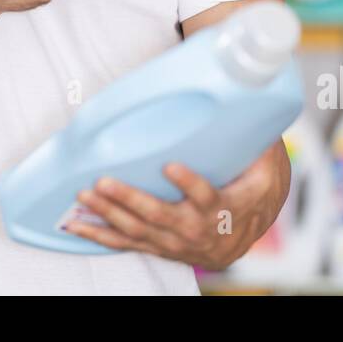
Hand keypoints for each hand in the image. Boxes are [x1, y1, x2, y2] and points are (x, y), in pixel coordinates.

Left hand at [62, 139, 290, 271]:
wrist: (247, 234)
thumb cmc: (254, 190)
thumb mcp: (267, 164)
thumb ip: (257, 138)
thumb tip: (251, 94)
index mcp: (228, 207)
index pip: (209, 198)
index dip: (190, 184)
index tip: (171, 166)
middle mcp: (200, 230)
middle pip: (163, 217)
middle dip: (131, 201)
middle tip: (105, 181)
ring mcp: (177, 242)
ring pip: (140, 232)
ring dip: (110, 214)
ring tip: (85, 195)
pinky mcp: (160, 246)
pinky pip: (127, 244)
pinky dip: (100, 235)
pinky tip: (75, 225)